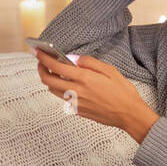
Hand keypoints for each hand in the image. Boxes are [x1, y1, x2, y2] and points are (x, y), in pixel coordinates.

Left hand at [34, 49, 159, 143]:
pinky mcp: (77, 110)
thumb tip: (73, 58)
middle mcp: (76, 91)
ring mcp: (75, 102)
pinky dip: (61, 89)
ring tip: (54, 72)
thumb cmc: (123, 92)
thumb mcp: (110, 70)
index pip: (55, 66)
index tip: (38, 52)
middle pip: (47, 79)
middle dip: (41, 68)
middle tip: (42, 61)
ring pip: (52, 90)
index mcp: (84, 78)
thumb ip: (89, 62)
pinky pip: (63, 98)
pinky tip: (70, 85)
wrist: (128, 114)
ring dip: (49, 79)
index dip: (43, 58)